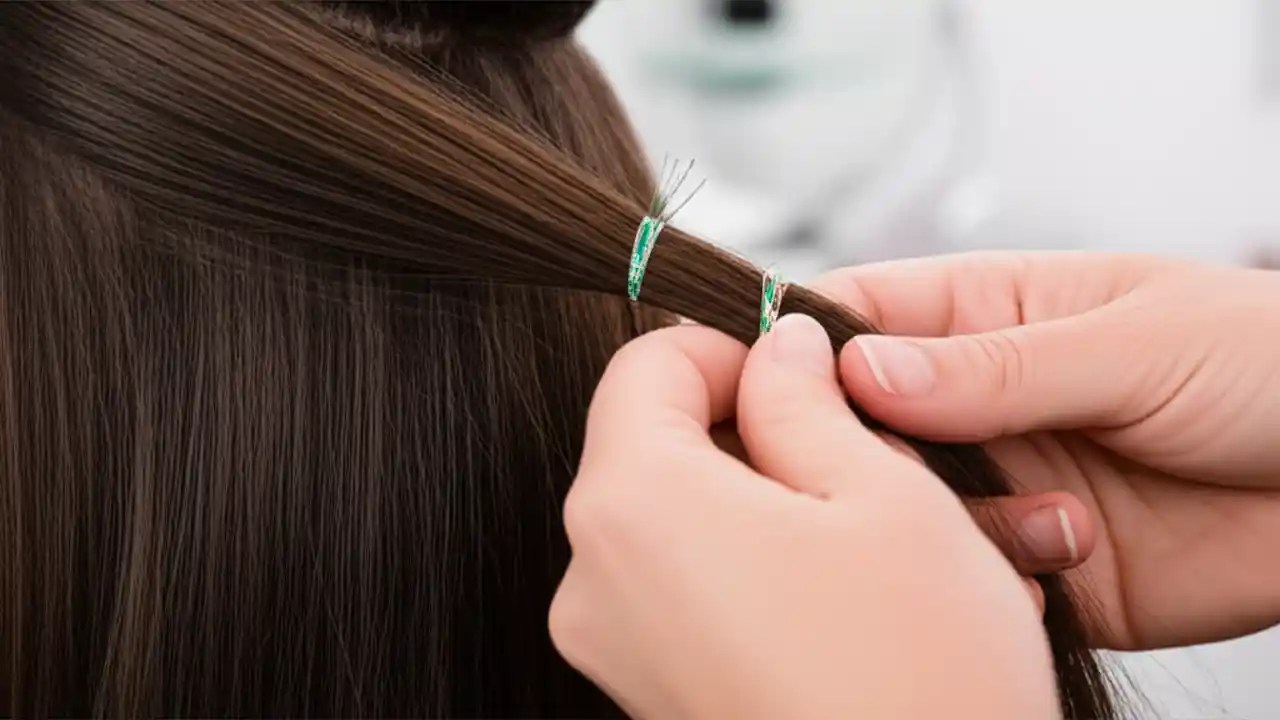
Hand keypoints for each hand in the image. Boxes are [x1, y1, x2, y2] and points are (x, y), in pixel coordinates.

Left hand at [549, 319, 1058, 718]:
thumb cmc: (922, 683)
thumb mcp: (884, 495)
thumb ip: (806, 398)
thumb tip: (777, 345)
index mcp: (635, 506)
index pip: (647, 365)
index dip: (731, 348)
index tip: (804, 369)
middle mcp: (595, 579)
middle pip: (658, 443)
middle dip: (758, 431)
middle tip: (864, 458)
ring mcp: (613, 646)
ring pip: (684, 517)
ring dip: (771, 502)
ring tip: (875, 536)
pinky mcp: (650, 692)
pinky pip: (690, 588)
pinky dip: (758, 567)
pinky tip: (847, 594)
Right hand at [814, 251, 1279, 649]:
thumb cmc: (1272, 363)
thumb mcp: (1135, 340)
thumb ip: (996, 366)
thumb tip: (861, 368)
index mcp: (985, 315)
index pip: (849, 317)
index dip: (787, 347)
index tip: (757, 384)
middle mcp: (975, 403)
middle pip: (851, 426)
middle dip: (857, 455)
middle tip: (899, 476)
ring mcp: (1000, 485)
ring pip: (899, 511)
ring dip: (948, 524)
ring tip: (1047, 521)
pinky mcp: (1034, 567)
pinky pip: (965, 581)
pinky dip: (990, 584)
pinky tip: (1062, 564)